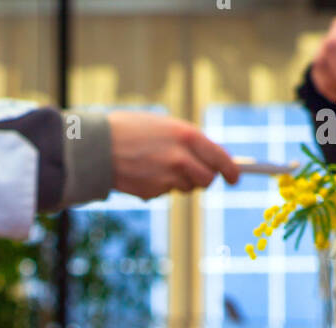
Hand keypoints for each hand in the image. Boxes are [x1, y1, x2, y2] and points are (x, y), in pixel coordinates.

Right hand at [108, 110, 238, 198]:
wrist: (100, 146)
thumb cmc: (132, 130)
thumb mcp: (166, 126)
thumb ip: (188, 141)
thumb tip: (209, 157)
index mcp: (186, 136)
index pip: (219, 157)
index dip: (231, 170)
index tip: (236, 177)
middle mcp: (181, 158)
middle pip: (207, 179)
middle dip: (205, 178)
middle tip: (197, 172)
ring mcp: (167, 178)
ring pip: (187, 187)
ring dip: (181, 181)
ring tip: (160, 165)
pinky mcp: (154, 192)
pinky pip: (166, 192)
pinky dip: (161, 185)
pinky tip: (145, 172)